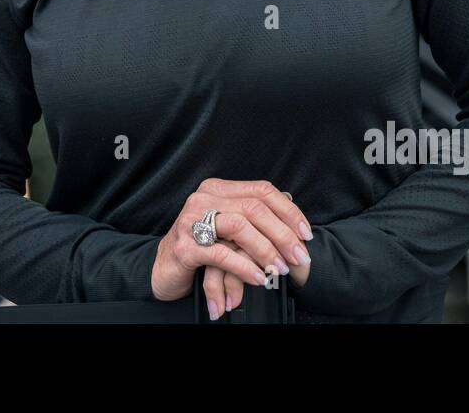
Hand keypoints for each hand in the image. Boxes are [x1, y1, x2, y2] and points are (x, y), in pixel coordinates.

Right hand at [150, 178, 313, 303]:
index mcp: (217, 189)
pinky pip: (222, 254)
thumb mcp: (227, 228)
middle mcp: (203, 199)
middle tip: (299, 256)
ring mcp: (191, 221)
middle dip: (283, 234)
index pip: (261, 190)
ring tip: (280, 269)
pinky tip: (259, 278)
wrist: (163, 270)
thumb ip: (252, 220)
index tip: (305, 233)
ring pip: (240, 227)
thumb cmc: (200, 249)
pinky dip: (245, 267)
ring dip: (266, 250)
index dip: (288, 211)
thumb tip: (294, 224)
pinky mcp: (185, 246)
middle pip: (254, 208)